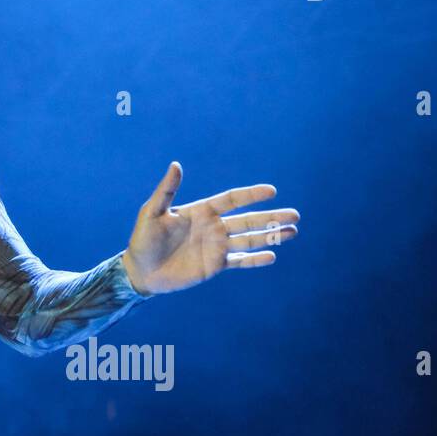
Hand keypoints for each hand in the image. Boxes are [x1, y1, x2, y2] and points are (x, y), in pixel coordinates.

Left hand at [121, 161, 299, 295]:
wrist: (141, 271)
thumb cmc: (143, 239)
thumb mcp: (152, 212)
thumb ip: (167, 190)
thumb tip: (176, 164)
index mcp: (201, 211)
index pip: (231, 199)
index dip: (251, 195)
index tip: (272, 191)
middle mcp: (213, 226)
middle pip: (248, 220)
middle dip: (271, 217)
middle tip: (295, 215)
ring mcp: (216, 246)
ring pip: (250, 239)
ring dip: (271, 236)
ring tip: (292, 232)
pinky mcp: (215, 265)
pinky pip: (240, 260)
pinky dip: (256, 259)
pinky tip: (272, 256)